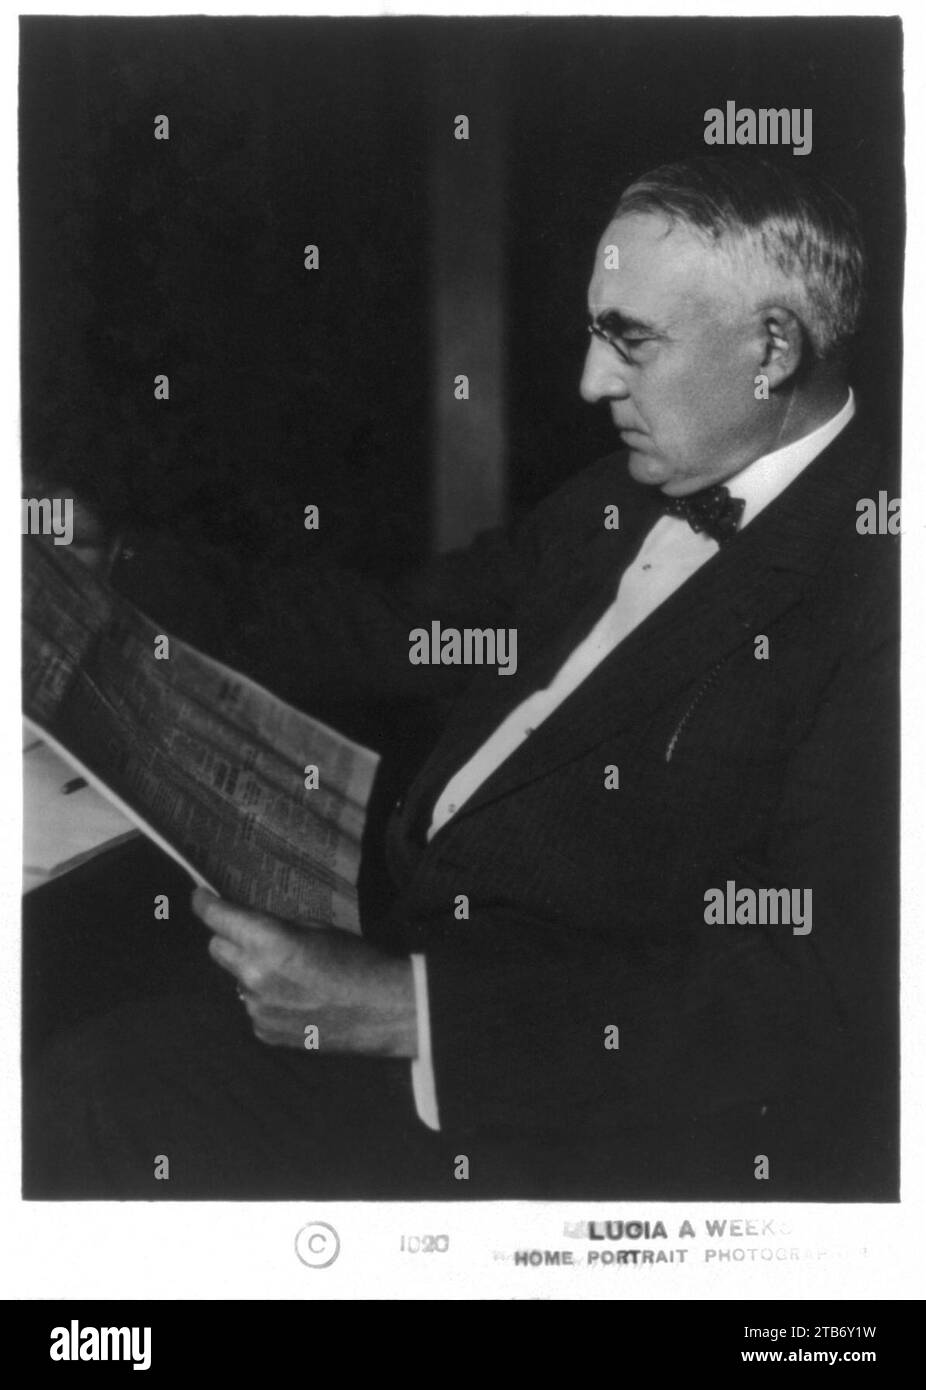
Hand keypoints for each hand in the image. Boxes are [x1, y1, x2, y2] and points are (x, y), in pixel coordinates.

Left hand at [191, 888, 417, 1057]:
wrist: (385, 1010)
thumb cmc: (357, 961)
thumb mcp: (317, 928)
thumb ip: (277, 926)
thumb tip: (251, 923)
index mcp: (268, 942)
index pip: (217, 918)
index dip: (204, 903)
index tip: (200, 896)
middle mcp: (254, 975)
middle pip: (217, 948)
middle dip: (229, 937)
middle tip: (254, 934)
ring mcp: (257, 1008)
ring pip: (235, 979)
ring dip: (251, 971)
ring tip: (290, 974)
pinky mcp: (265, 1032)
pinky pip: (252, 1006)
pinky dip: (265, 999)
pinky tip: (297, 999)